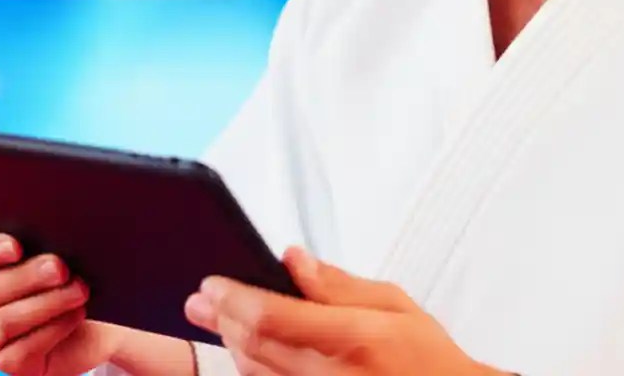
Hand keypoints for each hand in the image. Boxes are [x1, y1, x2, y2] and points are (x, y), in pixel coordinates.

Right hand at [0, 233, 126, 375]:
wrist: (93, 319)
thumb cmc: (72, 276)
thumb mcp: (63, 253)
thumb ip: (52, 239)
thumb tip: (60, 227)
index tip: (16, 246)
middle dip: (26, 277)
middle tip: (60, 267)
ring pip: (3, 322)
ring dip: (45, 303)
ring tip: (79, 290)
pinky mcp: (9, 362)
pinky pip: (21, 351)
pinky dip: (53, 330)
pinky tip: (76, 314)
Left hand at [184, 246, 507, 375]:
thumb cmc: (424, 354)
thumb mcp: (394, 304)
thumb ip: (338, 284)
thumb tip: (292, 259)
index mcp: (354, 338)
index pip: (273, 317)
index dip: (234, 299)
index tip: (213, 283)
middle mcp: (331, 374)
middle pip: (253, 345)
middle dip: (220, 317)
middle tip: (199, 298)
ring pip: (253, 370)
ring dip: (229, 341)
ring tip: (214, 316)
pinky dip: (250, 365)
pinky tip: (242, 347)